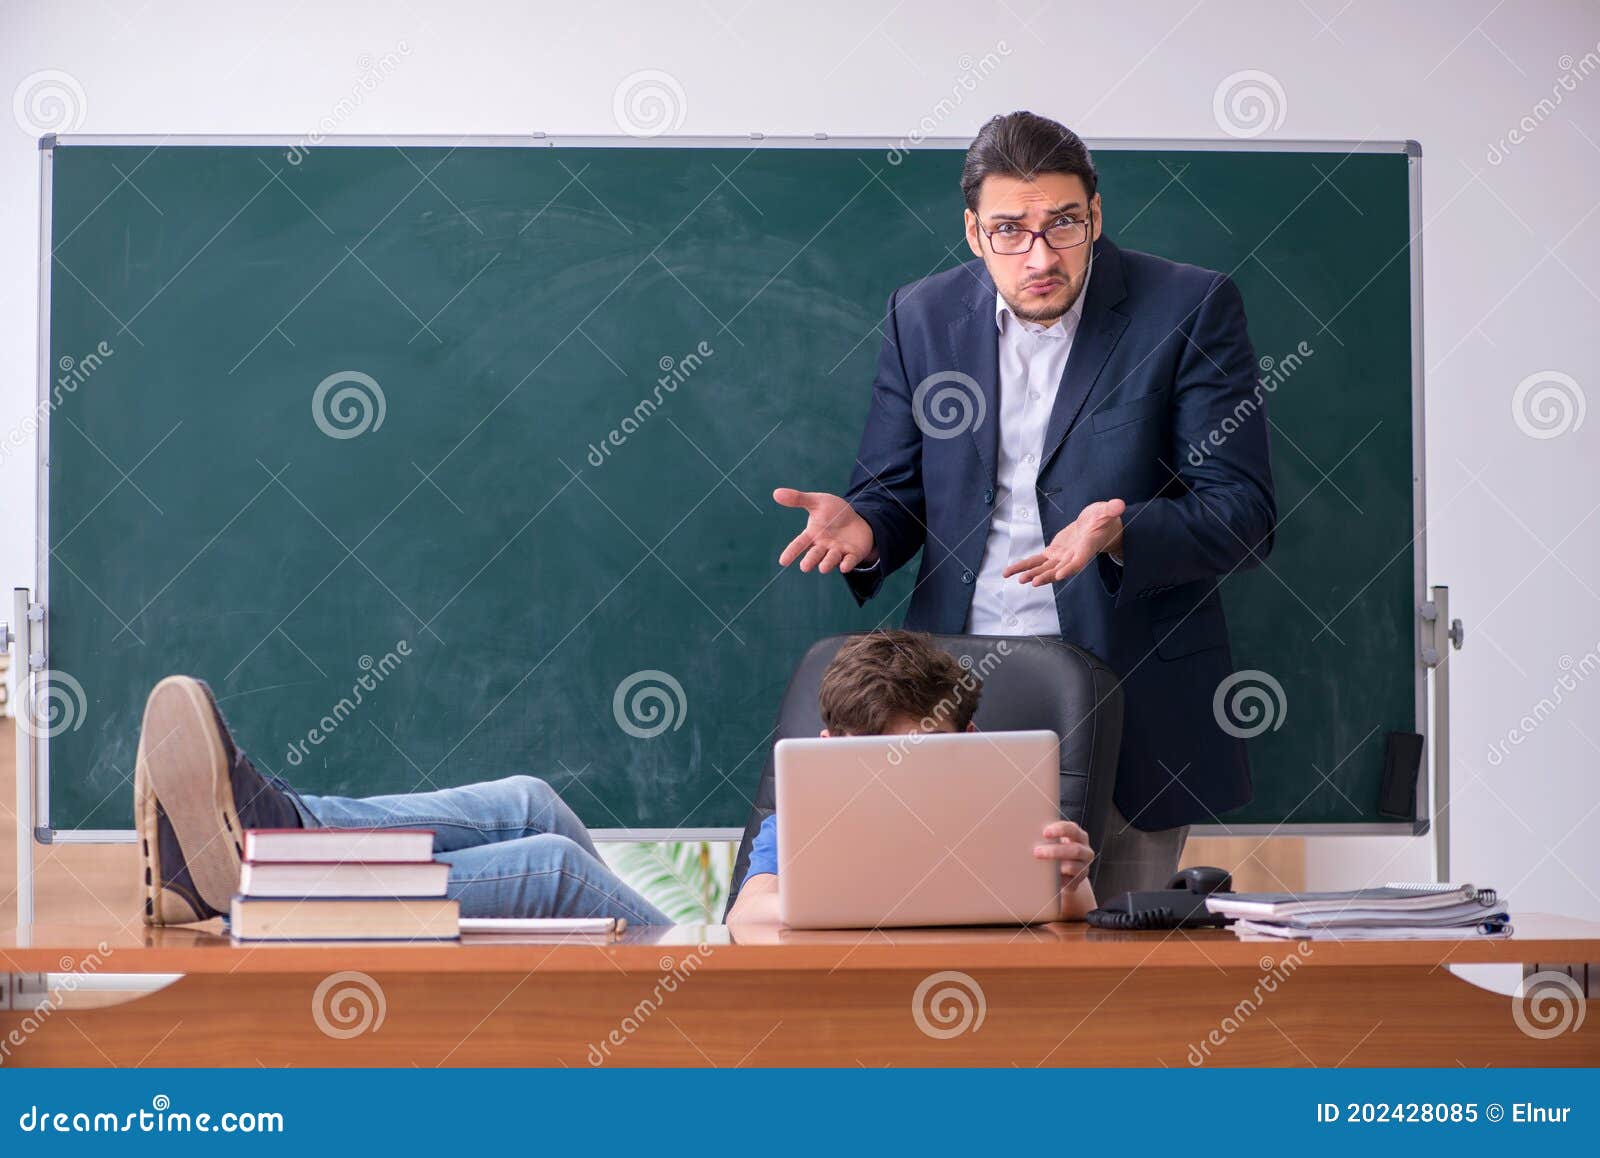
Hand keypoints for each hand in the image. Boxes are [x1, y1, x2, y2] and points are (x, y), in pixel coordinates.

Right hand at [773, 488, 876, 572]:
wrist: (857, 519)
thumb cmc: (833, 513)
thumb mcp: (817, 502)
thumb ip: (798, 499)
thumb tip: (775, 492)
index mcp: (813, 534)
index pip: (800, 544)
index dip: (791, 552)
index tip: (783, 561)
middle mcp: (824, 546)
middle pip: (815, 554)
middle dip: (810, 560)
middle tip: (804, 567)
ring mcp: (838, 551)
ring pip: (831, 559)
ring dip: (827, 563)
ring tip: (823, 568)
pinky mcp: (853, 554)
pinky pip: (849, 560)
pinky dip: (847, 564)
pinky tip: (844, 567)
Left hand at [1003, 498, 1125, 586]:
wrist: (1096, 527)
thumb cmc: (1103, 520)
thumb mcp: (1107, 512)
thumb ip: (1111, 509)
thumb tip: (1119, 504)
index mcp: (1086, 548)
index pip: (1078, 561)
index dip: (1069, 568)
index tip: (1060, 575)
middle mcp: (1072, 557)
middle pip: (1058, 569)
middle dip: (1046, 576)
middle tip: (1033, 582)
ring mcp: (1061, 557)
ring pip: (1044, 568)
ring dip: (1031, 573)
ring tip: (1017, 579)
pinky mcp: (1052, 553)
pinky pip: (1036, 561)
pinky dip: (1023, 566)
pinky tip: (1009, 572)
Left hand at [1033, 819, 1094, 890]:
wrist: (1063, 871)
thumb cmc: (1055, 848)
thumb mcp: (1055, 840)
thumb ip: (1048, 836)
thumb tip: (1029, 833)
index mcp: (1079, 836)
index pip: (1072, 829)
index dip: (1060, 830)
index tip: (1045, 833)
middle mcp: (1085, 852)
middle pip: (1075, 850)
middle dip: (1054, 851)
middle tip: (1036, 851)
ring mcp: (1083, 868)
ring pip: (1073, 867)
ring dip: (1056, 867)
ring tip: (1041, 866)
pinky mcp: (1078, 882)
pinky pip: (1069, 883)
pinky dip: (1057, 881)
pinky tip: (1046, 879)